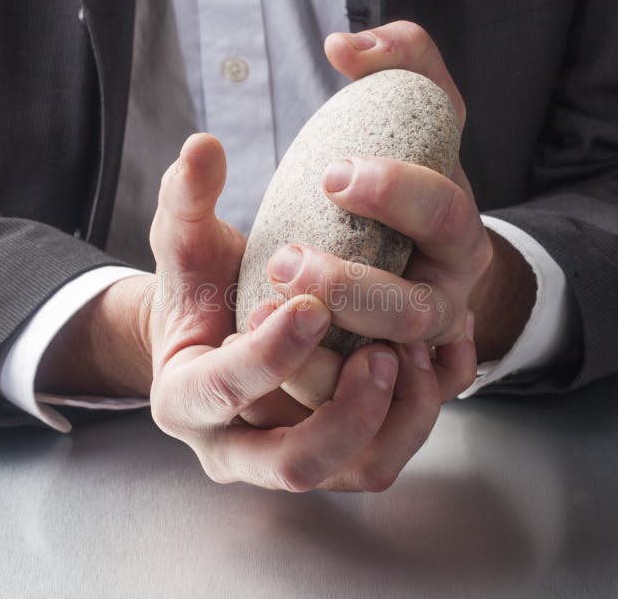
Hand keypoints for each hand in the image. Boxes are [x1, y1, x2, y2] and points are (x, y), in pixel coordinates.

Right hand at [147, 134, 451, 490]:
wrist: (212, 334)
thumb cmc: (200, 289)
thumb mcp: (186, 244)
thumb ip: (187, 199)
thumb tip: (202, 147)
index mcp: (184, 397)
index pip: (222, 391)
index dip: (270, 353)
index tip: (312, 304)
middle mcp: (232, 447)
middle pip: (294, 465)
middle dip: (344, 413)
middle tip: (380, 353)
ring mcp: (285, 458)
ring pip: (354, 471)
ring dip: (394, 418)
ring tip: (416, 354)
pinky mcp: (331, 456)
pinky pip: (383, 457)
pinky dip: (415, 415)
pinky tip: (433, 360)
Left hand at [261, 21, 534, 414]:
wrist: (400, 259)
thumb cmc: (401, 185)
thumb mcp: (409, 117)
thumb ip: (395, 63)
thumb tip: (343, 46)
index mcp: (455, 234)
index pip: (445, 212)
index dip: (397, 193)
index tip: (333, 171)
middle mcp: (444, 298)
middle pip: (414, 310)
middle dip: (354, 286)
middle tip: (286, 259)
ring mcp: (417, 350)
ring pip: (388, 367)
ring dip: (331, 347)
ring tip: (270, 306)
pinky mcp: (386, 386)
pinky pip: (364, 400)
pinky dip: (326, 385)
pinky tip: (273, 353)